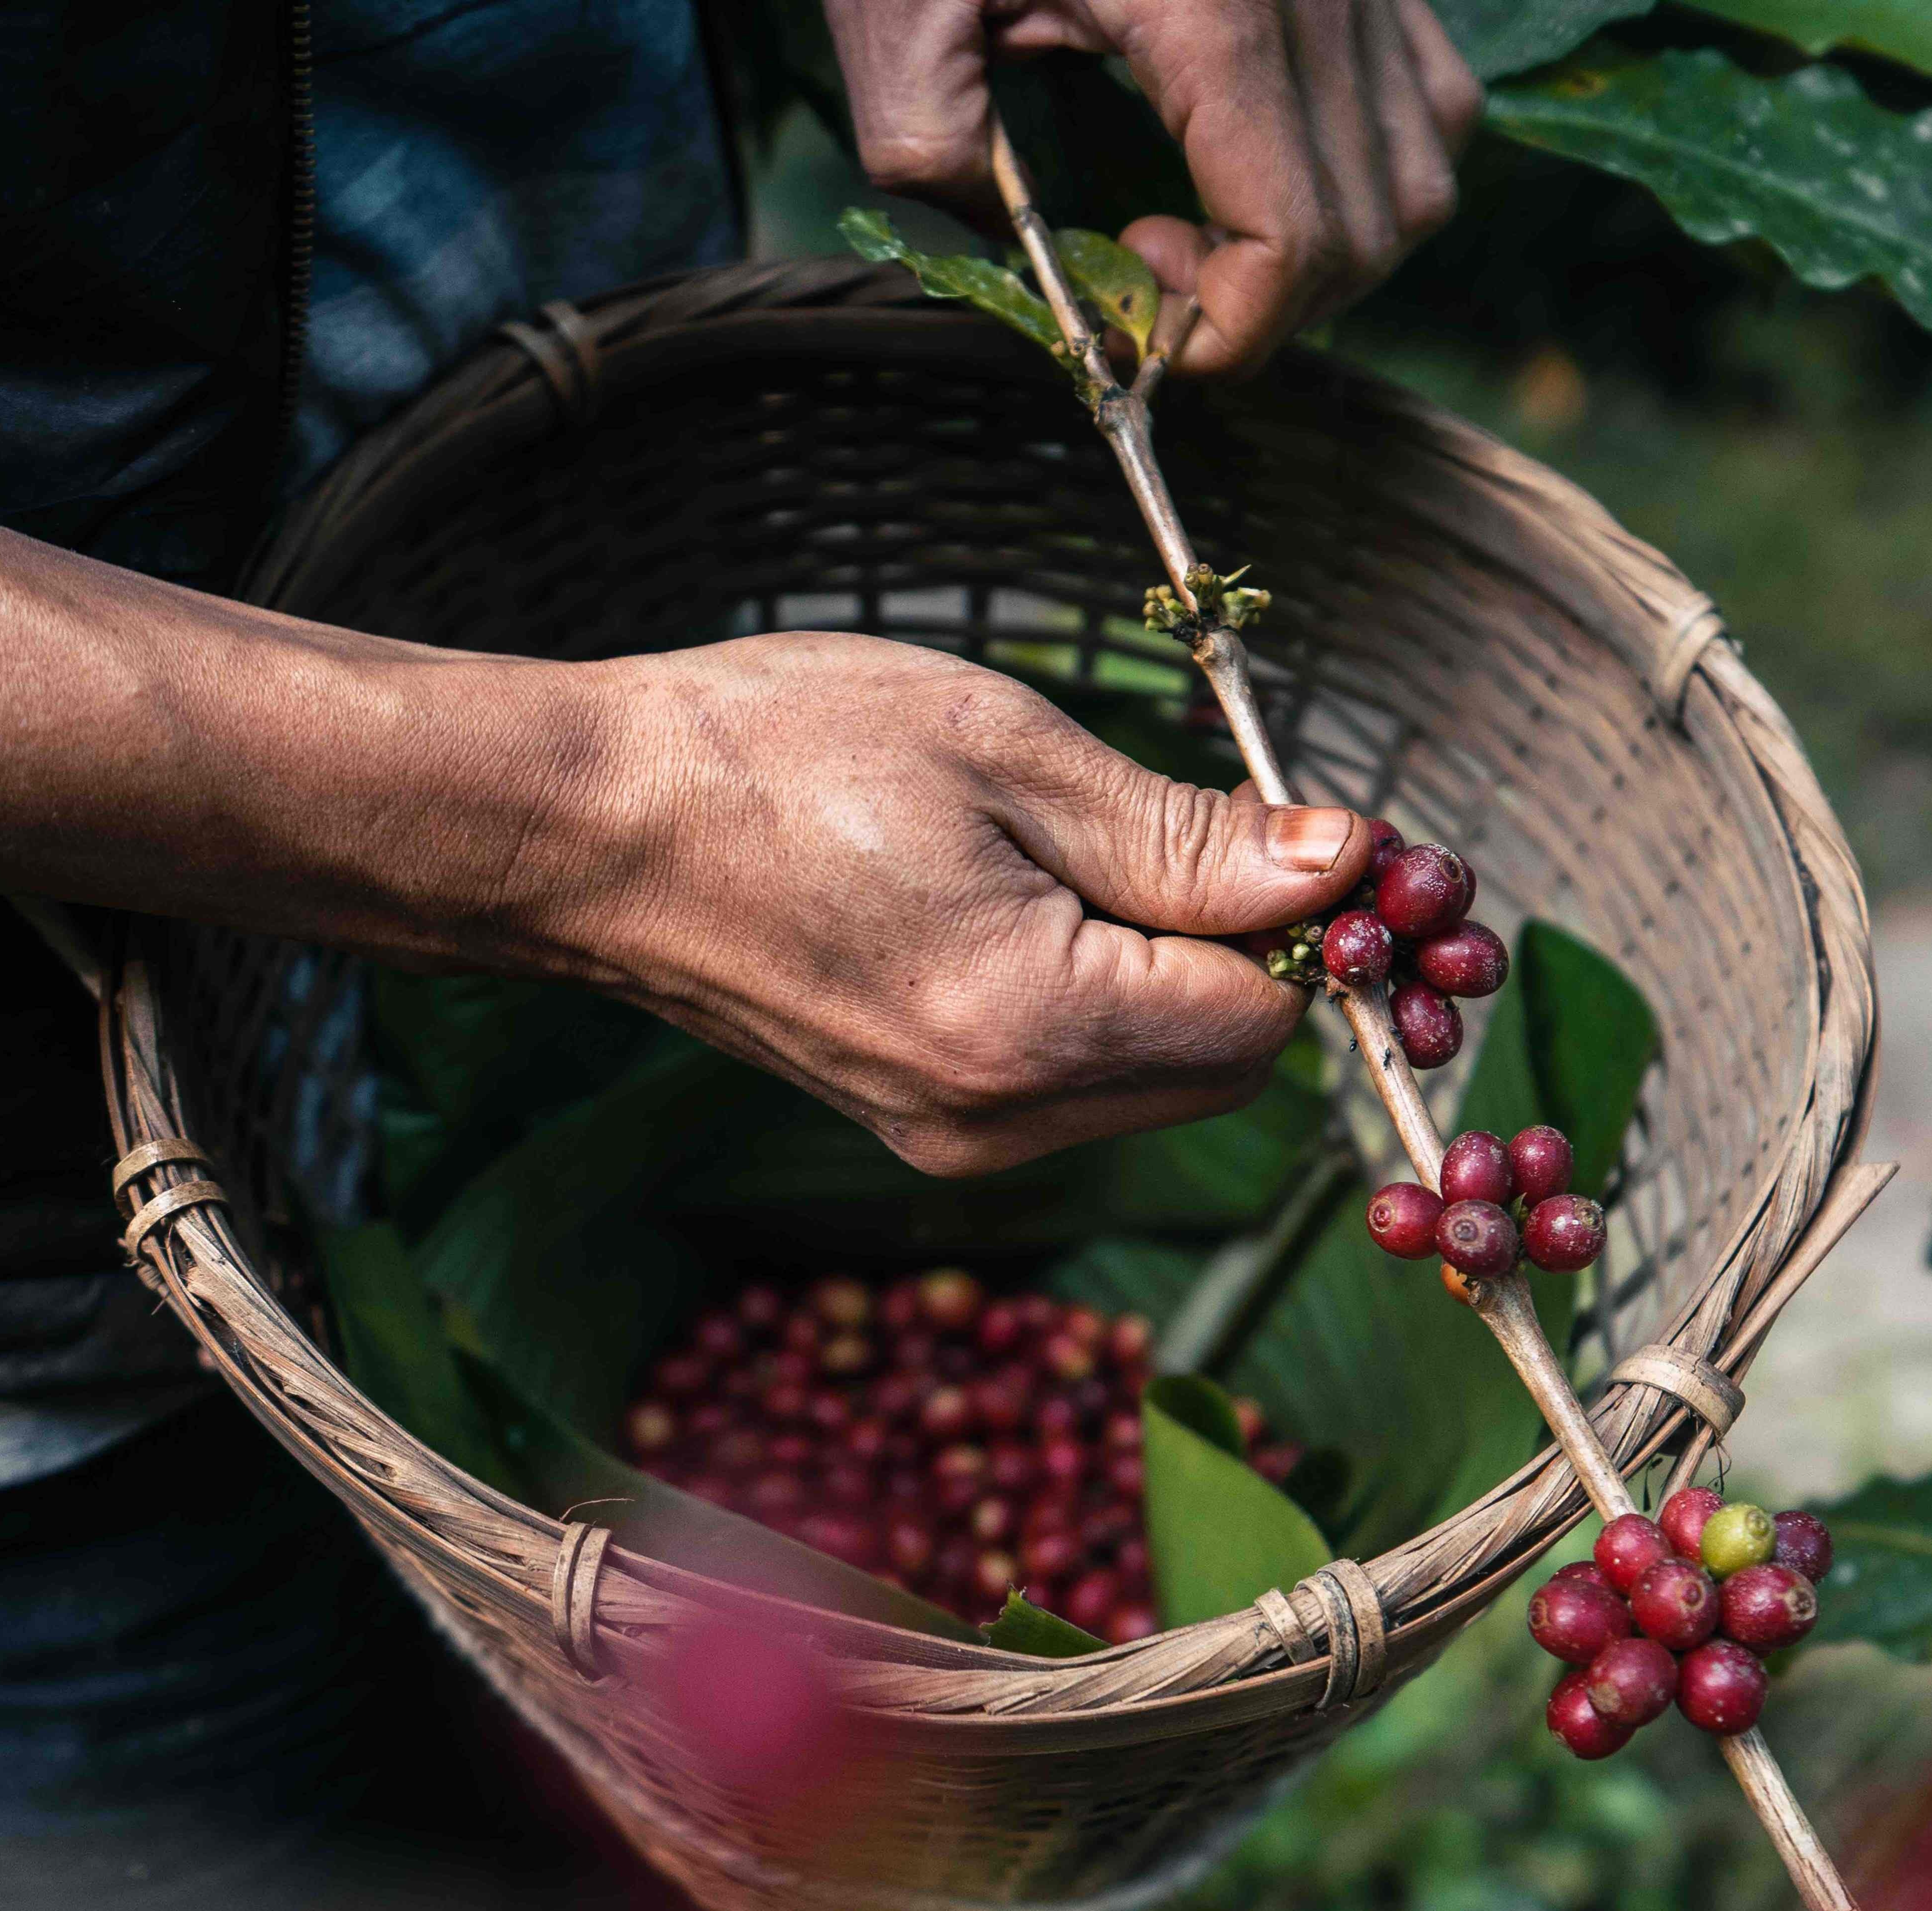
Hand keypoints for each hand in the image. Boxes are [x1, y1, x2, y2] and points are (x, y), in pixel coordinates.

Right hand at [561, 633, 1367, 1173]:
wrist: (586, 828)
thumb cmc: (774, 755)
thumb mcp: (1005, 748)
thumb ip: (1187, 835)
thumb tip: (1345, 865)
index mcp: (1029, 1025)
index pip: (1266, 1013)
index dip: (1314, 920)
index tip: (1306, 830)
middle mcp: (998, 1118)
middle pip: (1227, 1066)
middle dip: (1251, 953)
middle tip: (1209, 825)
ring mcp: (953, 1140)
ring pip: (1158, 1080)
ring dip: (1174, 977)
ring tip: (1085, 853)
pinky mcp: (919, 1129)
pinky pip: (1076, 1085)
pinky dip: (1100, 1004)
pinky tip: (1035, 906)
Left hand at [824, 0, 1482, 374]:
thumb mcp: (898, 11)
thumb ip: (933, 150)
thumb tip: (1015, 263)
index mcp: (1215, 10)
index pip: (1292, 239)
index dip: (1228, 330)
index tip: (1141, 323)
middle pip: (1364, 230)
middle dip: (1268, 307)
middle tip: (1157, 280)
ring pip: (1419, 179)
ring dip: (1331, 251)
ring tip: (1217, 228)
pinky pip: (1434, 101)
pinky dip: (1371, 170)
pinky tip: (1271, 161)